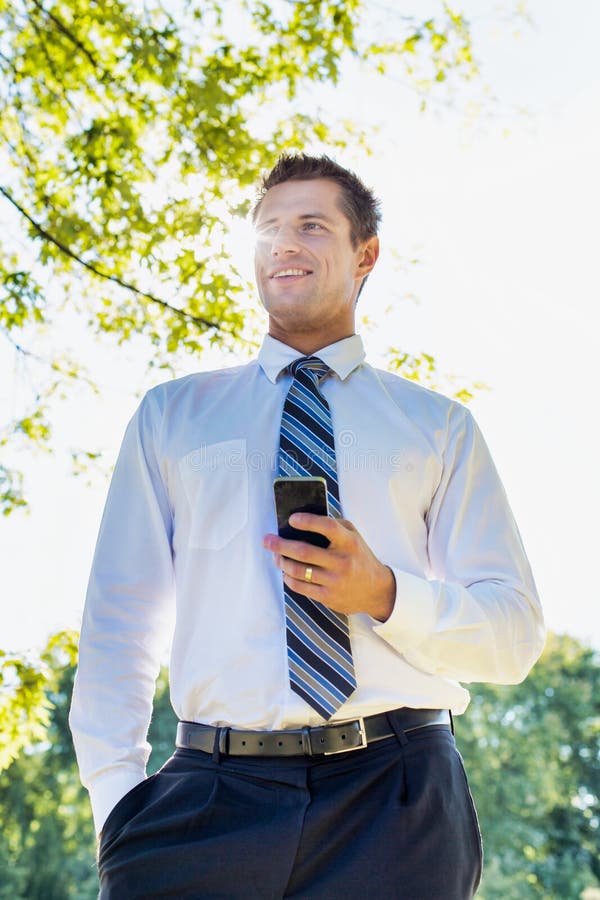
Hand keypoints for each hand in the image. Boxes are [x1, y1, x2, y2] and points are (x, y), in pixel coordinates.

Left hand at [263, 513, 395, 621]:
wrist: (376, 590)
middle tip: (267, 540)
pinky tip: (285, 571)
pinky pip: (300, 587)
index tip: (291, 519)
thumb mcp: (354, 536)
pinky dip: (288, 578)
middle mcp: (342, 562)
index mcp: (349, 542)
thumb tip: (304, 520)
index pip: (327, 527)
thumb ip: (334, 526)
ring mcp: (335, 581)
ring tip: (276, 556)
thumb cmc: (359, 557)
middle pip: (304, 552)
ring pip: (298, 571)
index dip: (308, 522)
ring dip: (282, 562)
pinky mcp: (328, 597)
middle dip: (280, 545)